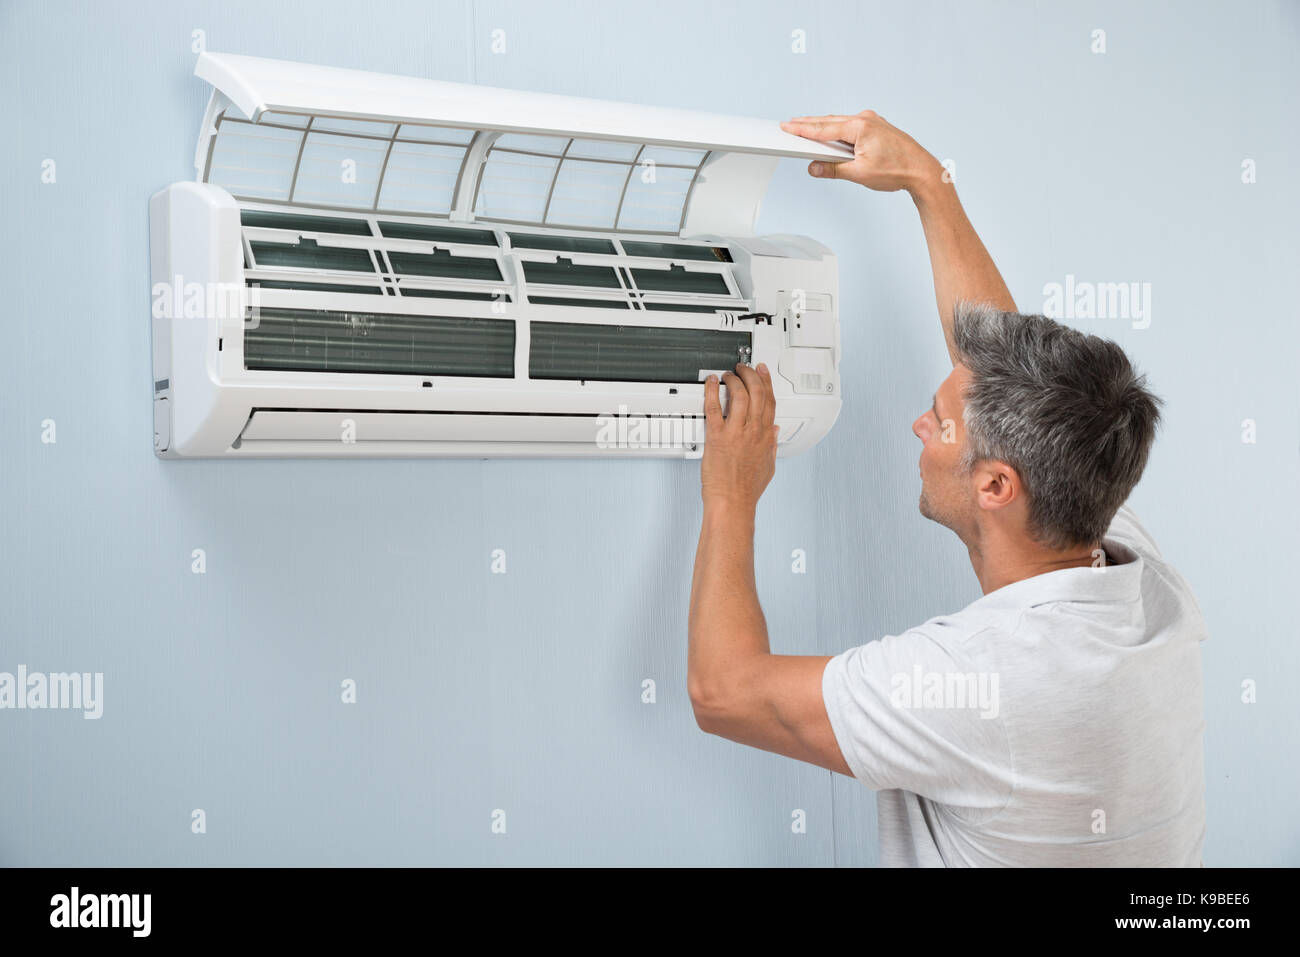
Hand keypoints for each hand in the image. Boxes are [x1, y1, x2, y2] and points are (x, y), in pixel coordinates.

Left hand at [700, 363, 778, 512]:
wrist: (732, 503)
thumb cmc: (746, 490)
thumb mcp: (768, 466)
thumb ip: (771, 446)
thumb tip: (774, 433)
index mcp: (766, 437)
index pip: (770, 401)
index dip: (767, 382)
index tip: (762, 372)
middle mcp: (753, 431)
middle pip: (757, 392)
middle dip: (751, 374)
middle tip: (743, 368)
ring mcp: (735, 433)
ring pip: (739, 395)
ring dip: (733, 379)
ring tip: (728, 375)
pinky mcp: (717, 437)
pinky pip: (714, 407)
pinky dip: (711, 391)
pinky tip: (711, 383)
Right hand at [780, 110, 942, 193]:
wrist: (922, 171)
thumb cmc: (898, 170)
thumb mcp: (860, 173)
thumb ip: (834, 169)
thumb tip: (815, 167)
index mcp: (860, 127)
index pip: (823, 128)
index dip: (802, 129)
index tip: (788, 126)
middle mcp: (866, 119)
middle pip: (830, 121)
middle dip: (810, 124)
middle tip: (791, 124)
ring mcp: (873, 122)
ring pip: (841, 123)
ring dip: (824, 127)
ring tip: (807, 130)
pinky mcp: (877, 127)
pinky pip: (851, 126)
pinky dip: (838, 130)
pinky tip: (832, 136)